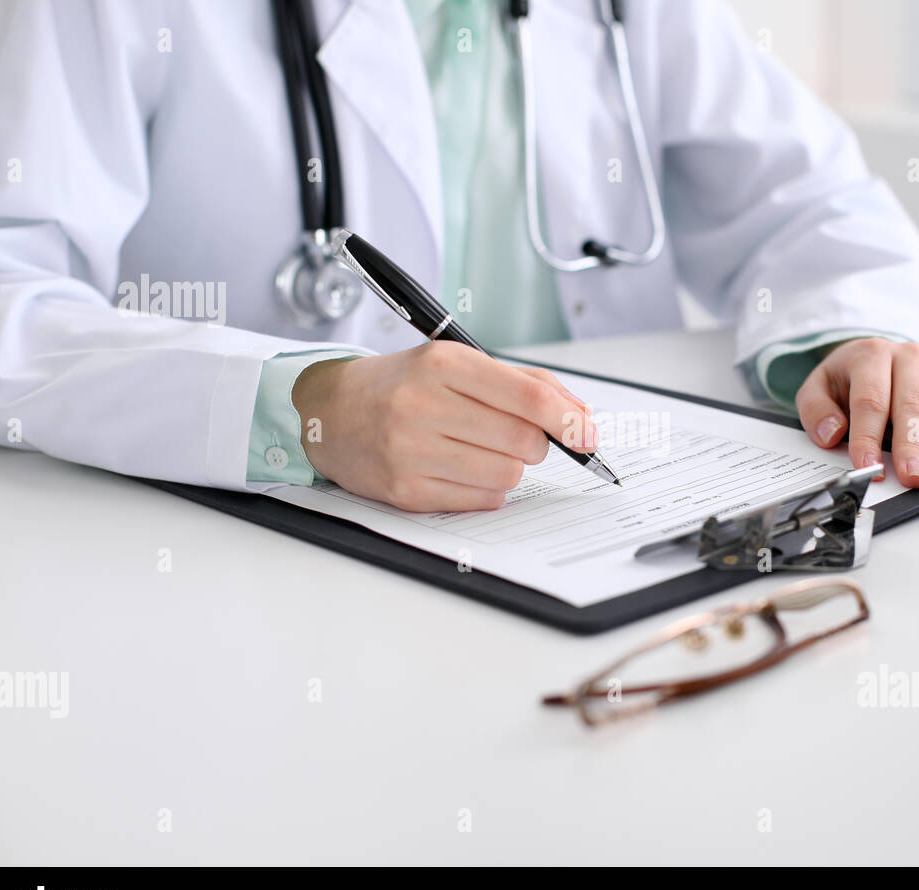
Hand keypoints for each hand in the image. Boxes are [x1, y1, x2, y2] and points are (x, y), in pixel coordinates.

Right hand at [290, 342, 596, 511]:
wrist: (329, 411)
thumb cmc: (403, 385)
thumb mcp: (457, 362)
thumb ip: (524, 383)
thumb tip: (581, 417)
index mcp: (443, 364)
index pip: (528, 397)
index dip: (569, 419)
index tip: (589, 434)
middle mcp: (423, 405)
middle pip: (524, 441)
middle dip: (534, 442)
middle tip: (513, 434)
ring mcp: (410, 451)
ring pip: (507, 474)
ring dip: (509, 466)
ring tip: (479, 449)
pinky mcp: (405, 490)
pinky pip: (481, 499)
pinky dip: (486, 487)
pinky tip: (460, 468)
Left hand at [794, 338, 918, 487]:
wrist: (871, 359)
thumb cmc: (845, 379)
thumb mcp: (817, 387)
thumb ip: (816, 409)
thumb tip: (832, 433)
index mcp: (872, 355)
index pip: (871, 400)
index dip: (868, 436)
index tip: (867, 465)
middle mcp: (908, 360)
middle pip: (912, 405)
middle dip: (912, 446)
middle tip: (913, 477)